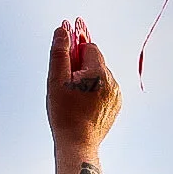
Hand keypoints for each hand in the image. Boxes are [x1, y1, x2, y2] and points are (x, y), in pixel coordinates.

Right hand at [47, 18, 121, 173]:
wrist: (77, 144)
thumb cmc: (64, 113)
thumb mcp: (56, 80)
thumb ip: (60, 53)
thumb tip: (62, 30)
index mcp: (99, 72)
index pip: (90, 47)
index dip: (76, 51)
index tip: (66, 61)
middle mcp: (112, 82)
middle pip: (96, 62)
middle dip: (80, 67)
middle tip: (66, 83)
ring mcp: (116, 96)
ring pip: (100, 77)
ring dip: (87, 80)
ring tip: (73, 97)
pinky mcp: (115, 107)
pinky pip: (104, 91)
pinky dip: (93, 92)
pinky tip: (81, 105)